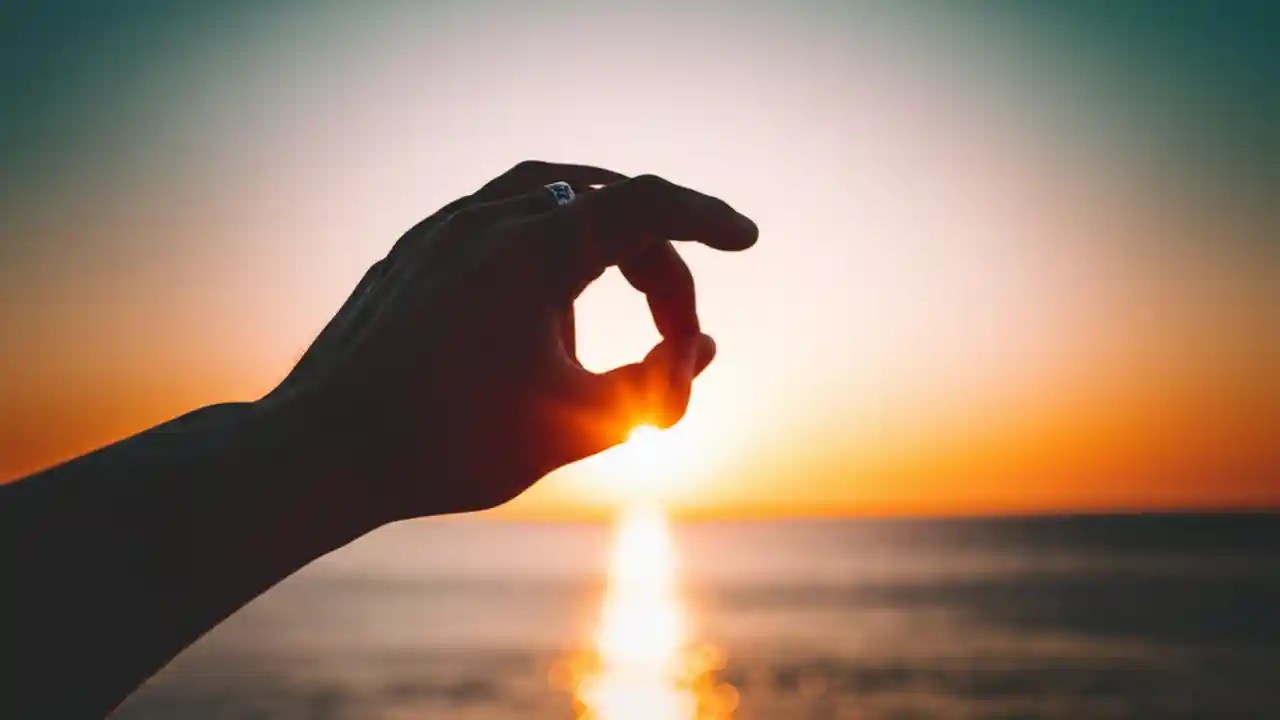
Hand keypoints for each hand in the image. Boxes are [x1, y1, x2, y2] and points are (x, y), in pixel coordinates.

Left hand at [265, 161, 756, 520]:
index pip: (647, 204)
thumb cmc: (447, 443)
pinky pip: (503, 213)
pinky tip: (553, 287)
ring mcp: (445, 229)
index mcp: (534, 250)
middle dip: (659, 271)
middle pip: (608, 210)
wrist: (322, 450)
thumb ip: (652, 386)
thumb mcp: (573, 424)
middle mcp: (489, 221)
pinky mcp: (417, 249)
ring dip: (607, 231)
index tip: (748, 239)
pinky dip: (553, 236)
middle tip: (675, 342)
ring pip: (553, 195)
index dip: (707, 218)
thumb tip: (701, 349)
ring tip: (634, 278)